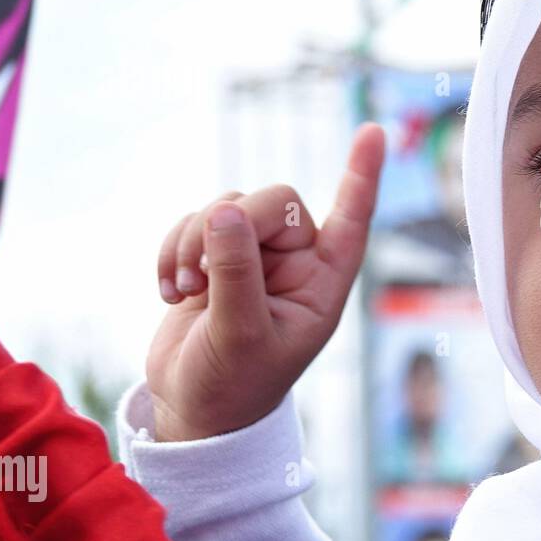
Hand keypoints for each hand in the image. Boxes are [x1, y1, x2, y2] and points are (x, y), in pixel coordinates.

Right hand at [145, 123, 384, 440]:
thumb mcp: (239, 335)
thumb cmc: (232, 384)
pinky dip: (171, 249)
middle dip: (230, 225)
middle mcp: (295, 263)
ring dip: (193, 243)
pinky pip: (192, 222)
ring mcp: (253, 256)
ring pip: (226, 207)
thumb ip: (235, 274)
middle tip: (201, 275)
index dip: (361, 176)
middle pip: (273, 200)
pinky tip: (168, 290)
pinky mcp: (211, 256)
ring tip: (184, 291)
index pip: (352, 219)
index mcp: (322, 283)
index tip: (373, 131)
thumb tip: (225, 213)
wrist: (192, 408)